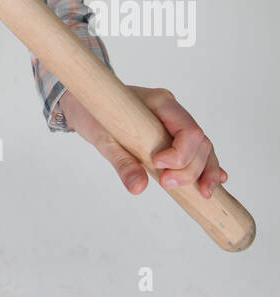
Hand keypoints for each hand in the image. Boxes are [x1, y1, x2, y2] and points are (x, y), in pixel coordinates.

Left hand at [57, 86, 228, 198]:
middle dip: (190, 168)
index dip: (181, 154)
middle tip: (166, 185)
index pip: (188, 129)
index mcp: (160, 103)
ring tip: (203, 194)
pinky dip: (206, 167)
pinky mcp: (171, 137)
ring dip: (204, 172)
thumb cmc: (93, 113)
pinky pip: (196, 152)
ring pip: (203, 148)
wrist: (85, 104)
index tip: (158, 167)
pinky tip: (212, 183)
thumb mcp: (102, 138)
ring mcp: (174, 123)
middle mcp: (172, 111)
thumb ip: (121, 162)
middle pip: (199, 142)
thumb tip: (139, 187)